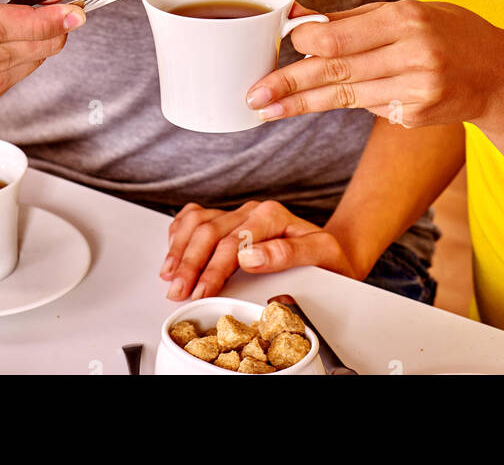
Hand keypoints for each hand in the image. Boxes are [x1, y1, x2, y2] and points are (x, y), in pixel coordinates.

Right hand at [160, 199, 359, 300]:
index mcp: (271, 216)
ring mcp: (239, 213)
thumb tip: (249, 256)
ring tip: (169, 275)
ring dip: (180, 249)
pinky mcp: (231, 219)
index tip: (201, 292)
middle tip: (178, 292)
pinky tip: (174, 249)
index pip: (232, 243)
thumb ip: (287, 253)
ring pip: (198, 222)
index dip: (212, 270)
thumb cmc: (327, 257)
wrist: (333, 249)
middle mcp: (252, 211)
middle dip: (189, 264)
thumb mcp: (321, 254)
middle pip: (209, 232)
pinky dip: (181, 231)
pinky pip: (197, 216)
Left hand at [245, 0, 503, 131]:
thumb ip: (349, 18)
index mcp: (406, 21)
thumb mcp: (405, 10)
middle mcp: (412, 58)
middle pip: (338, 74)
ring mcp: (416, 92)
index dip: (307, 44)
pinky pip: (370, 108)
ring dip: (304, 103)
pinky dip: (355, 99)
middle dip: (291, 85)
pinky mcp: (416, 116)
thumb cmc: (446, 30)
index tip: (284, 46)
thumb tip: (297, 17)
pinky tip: (352, 94)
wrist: (498, 73)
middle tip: (255, 96)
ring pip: (347, 98)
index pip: (343, 38)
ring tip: (267, 109)